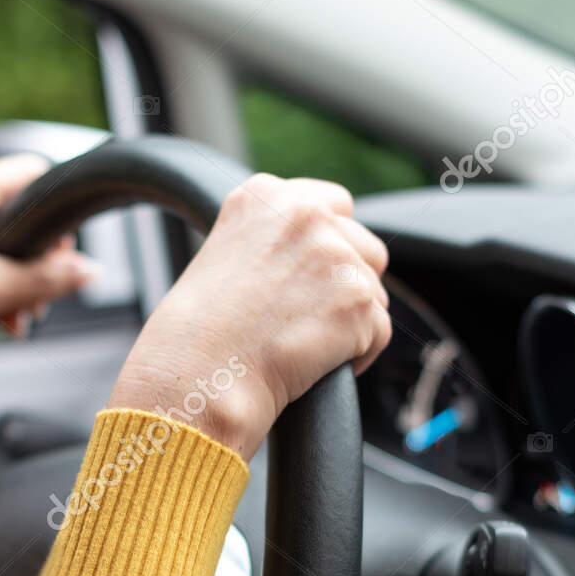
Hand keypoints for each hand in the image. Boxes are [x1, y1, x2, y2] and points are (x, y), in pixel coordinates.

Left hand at [0, 154, 99, 377]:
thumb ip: (47, 279)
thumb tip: (92, 271)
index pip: (33, 174)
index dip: (56, 214)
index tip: (62, 255)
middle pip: (25, 210)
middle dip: (40, 258)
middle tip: (41, 296)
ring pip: (11, 239)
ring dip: (24, 279)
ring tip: (20, 315)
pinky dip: (4, 285)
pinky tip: (6, 317)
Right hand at [108, 173, 390, 460]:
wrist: (198, 379)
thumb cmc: (195, 337)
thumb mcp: (223, 259)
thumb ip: (272, 242)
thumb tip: (317, 257)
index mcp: (266, 196)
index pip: (333, 204)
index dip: (328, 245)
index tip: (310, 278)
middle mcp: (305, 215)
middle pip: (362, 244)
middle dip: (344, 282)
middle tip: (304, 320)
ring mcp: (335, 256)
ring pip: (374, 289)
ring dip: (351, 319)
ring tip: (304, 345)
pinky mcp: (358, 300)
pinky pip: (379, 332)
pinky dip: (356, 356)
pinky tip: (315, 366)